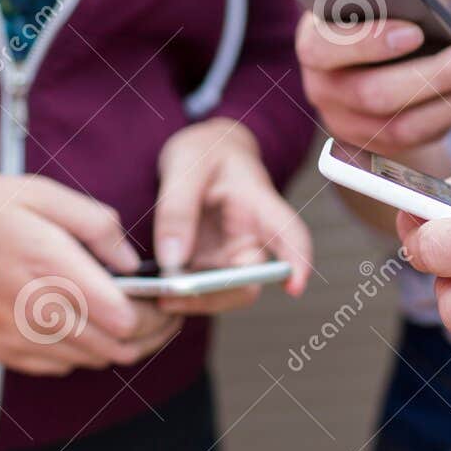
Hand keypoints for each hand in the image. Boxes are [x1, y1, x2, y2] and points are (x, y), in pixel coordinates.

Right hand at [0, 173, 179, 375]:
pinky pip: (59, 367)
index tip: (166, 294)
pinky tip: (83, 324)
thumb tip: (132, 260)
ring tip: (130, 317)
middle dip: (151, 333)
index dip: (157, 311)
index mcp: (50, 266)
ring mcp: (15, 338)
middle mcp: (35, 311)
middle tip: (164, 312)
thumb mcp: (36, 191)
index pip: (127, 318)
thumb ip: (95, 223)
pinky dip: (82, 352)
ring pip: (92, 362)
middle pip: (117, 348)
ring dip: (120, 345)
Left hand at [151, 119, 313, 314]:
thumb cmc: (203, 151)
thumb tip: (173, 261)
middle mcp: (251, 237)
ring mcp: (230, 254)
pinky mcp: (209, 264)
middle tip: (172, 295)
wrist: (199, 152)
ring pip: (224, 293)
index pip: (291, 235)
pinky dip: (180, 295)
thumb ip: (177, 208)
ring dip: (194, 300)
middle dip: (216, 295)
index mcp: (260, 204)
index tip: (294, 288)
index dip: (298, 263)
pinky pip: (200, 289)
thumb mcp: (186, 164)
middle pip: (250, 280)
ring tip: (157, 295)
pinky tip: (153, 292)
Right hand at [296, 12, 450, 158]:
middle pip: (372, 93)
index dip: (368, 41)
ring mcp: (348, 124)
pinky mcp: (379, 146)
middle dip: (434, 73)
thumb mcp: (374, 3)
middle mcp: (322, 88)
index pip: (324, 46)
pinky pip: (422, 135)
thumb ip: (386, 5)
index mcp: (313, 43)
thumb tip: (426, 14)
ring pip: (401, 125)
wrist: (373, 59)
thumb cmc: (377, 16)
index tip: (414, 31)